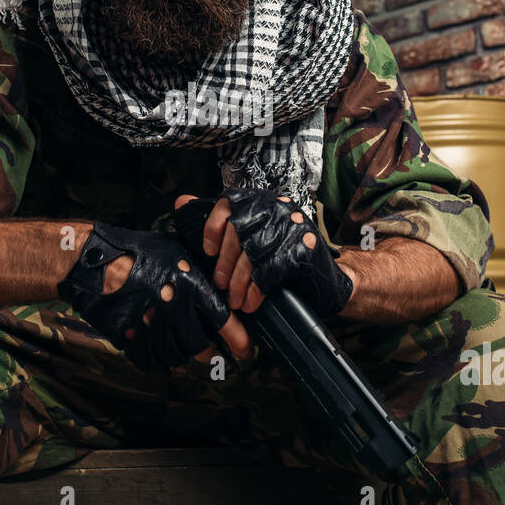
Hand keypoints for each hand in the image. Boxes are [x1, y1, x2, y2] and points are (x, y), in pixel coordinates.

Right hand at [57, 221, 248, 372]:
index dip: (239, 340)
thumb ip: (198, 270)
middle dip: (209, 350)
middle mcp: (176, 312)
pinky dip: (160, 358)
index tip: (247, 350)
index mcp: (191, 287)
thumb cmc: (137, 252)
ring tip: (177, 339)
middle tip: (209, 348)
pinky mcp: (134, 342)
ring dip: (183, 352)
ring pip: (180, 356)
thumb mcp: (175, 251)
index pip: (224, 322)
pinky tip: (157, 344)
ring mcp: (155, 330)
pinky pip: (156, 362)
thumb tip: (218, 280)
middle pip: (204, 348)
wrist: (95, 264)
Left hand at [172, 188, 353, 319]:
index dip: (213, 226)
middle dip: (225, 263)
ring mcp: (294, 225)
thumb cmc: (280, 259)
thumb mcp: (248, 238)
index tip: (207, 251)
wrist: (325, 280)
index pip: (229, 201)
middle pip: (239, 231)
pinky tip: (251, 303)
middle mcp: (277, 207)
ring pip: (254, 253)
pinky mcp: (306, 246)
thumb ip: (217, 221)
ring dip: (239, 282)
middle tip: (219, 286)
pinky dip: (257, 290)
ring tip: (234, 301)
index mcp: (260, 201)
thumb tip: (180, 201)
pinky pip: (272, 269)